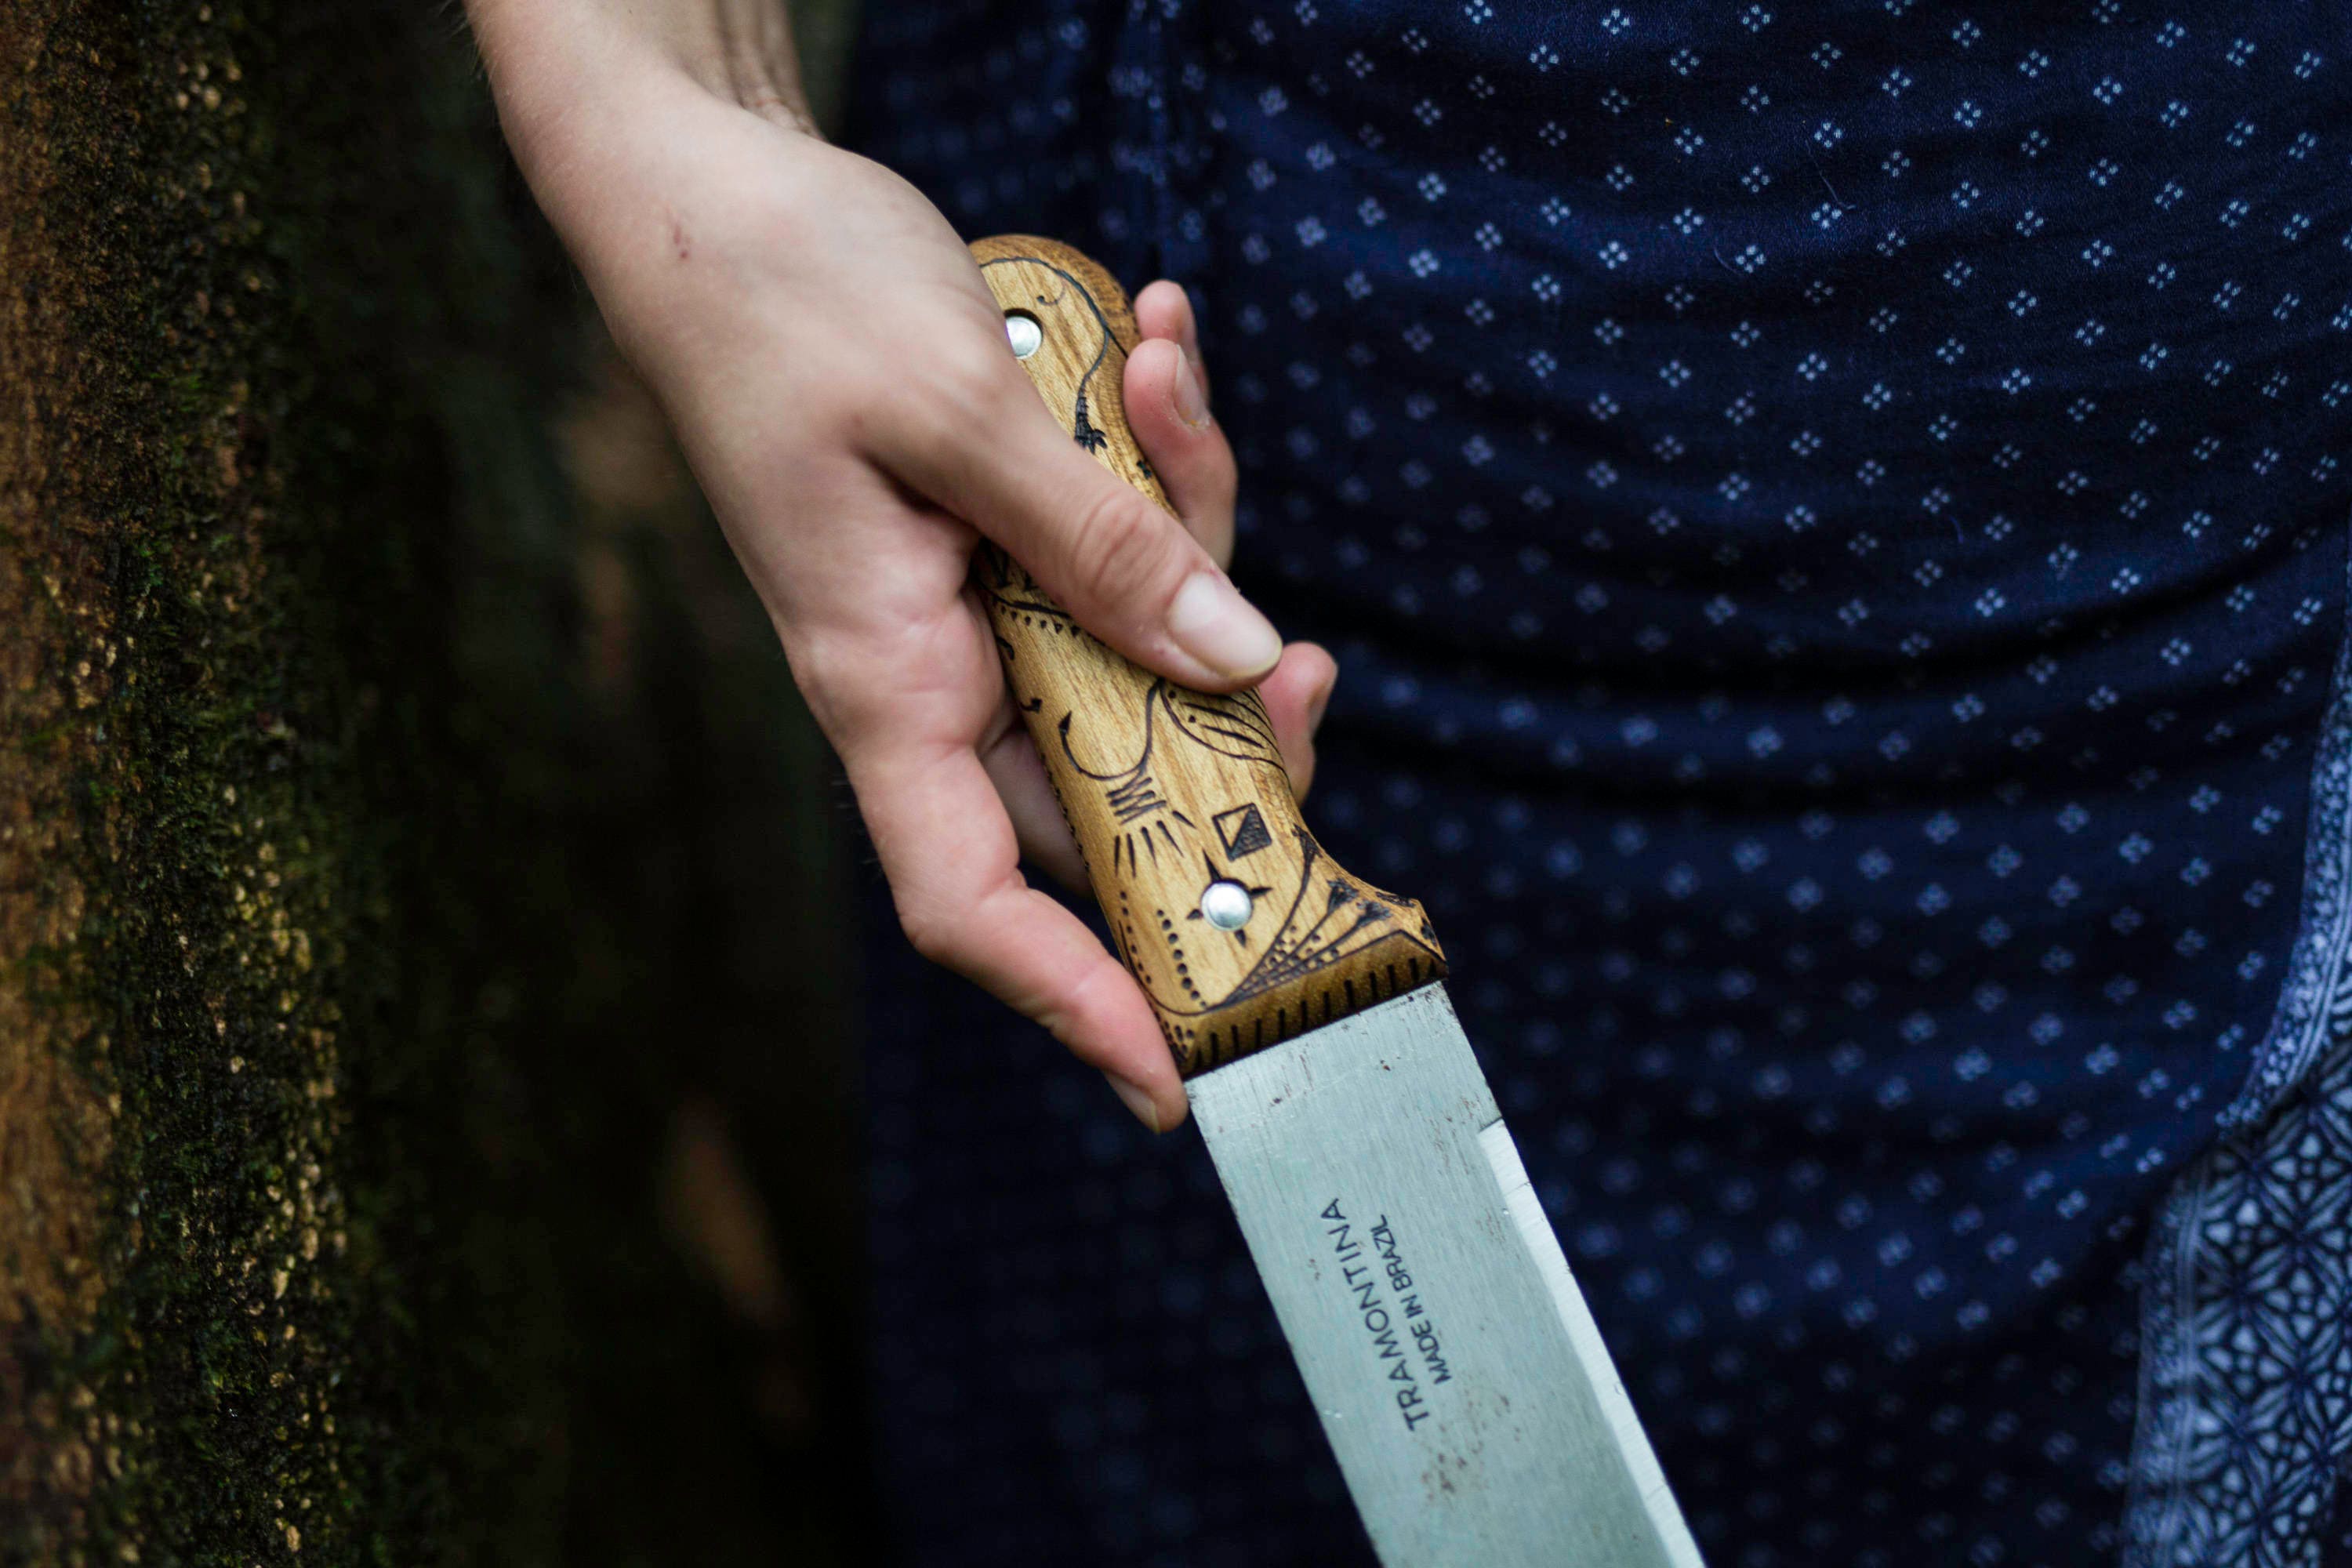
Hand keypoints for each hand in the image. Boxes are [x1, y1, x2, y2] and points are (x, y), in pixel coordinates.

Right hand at [470, 2, 1336, 1130]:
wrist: (710, 188)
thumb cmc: (775, 296)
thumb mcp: (949, 410)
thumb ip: (1096, 544)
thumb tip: (1232, 661)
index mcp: (881, 682)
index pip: (976, 902)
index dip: (1077, 1003)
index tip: (1181, 1080)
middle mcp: (933, 672)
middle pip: (1107, 790)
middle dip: (1230, 752)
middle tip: (1311, 677)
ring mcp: (972, 607)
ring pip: (1138, 658)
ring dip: (1195, 541)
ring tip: (1164, 382)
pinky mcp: (1003, 536)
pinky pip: (1121, 550)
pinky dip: (1158, 464)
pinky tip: (1156, 346)